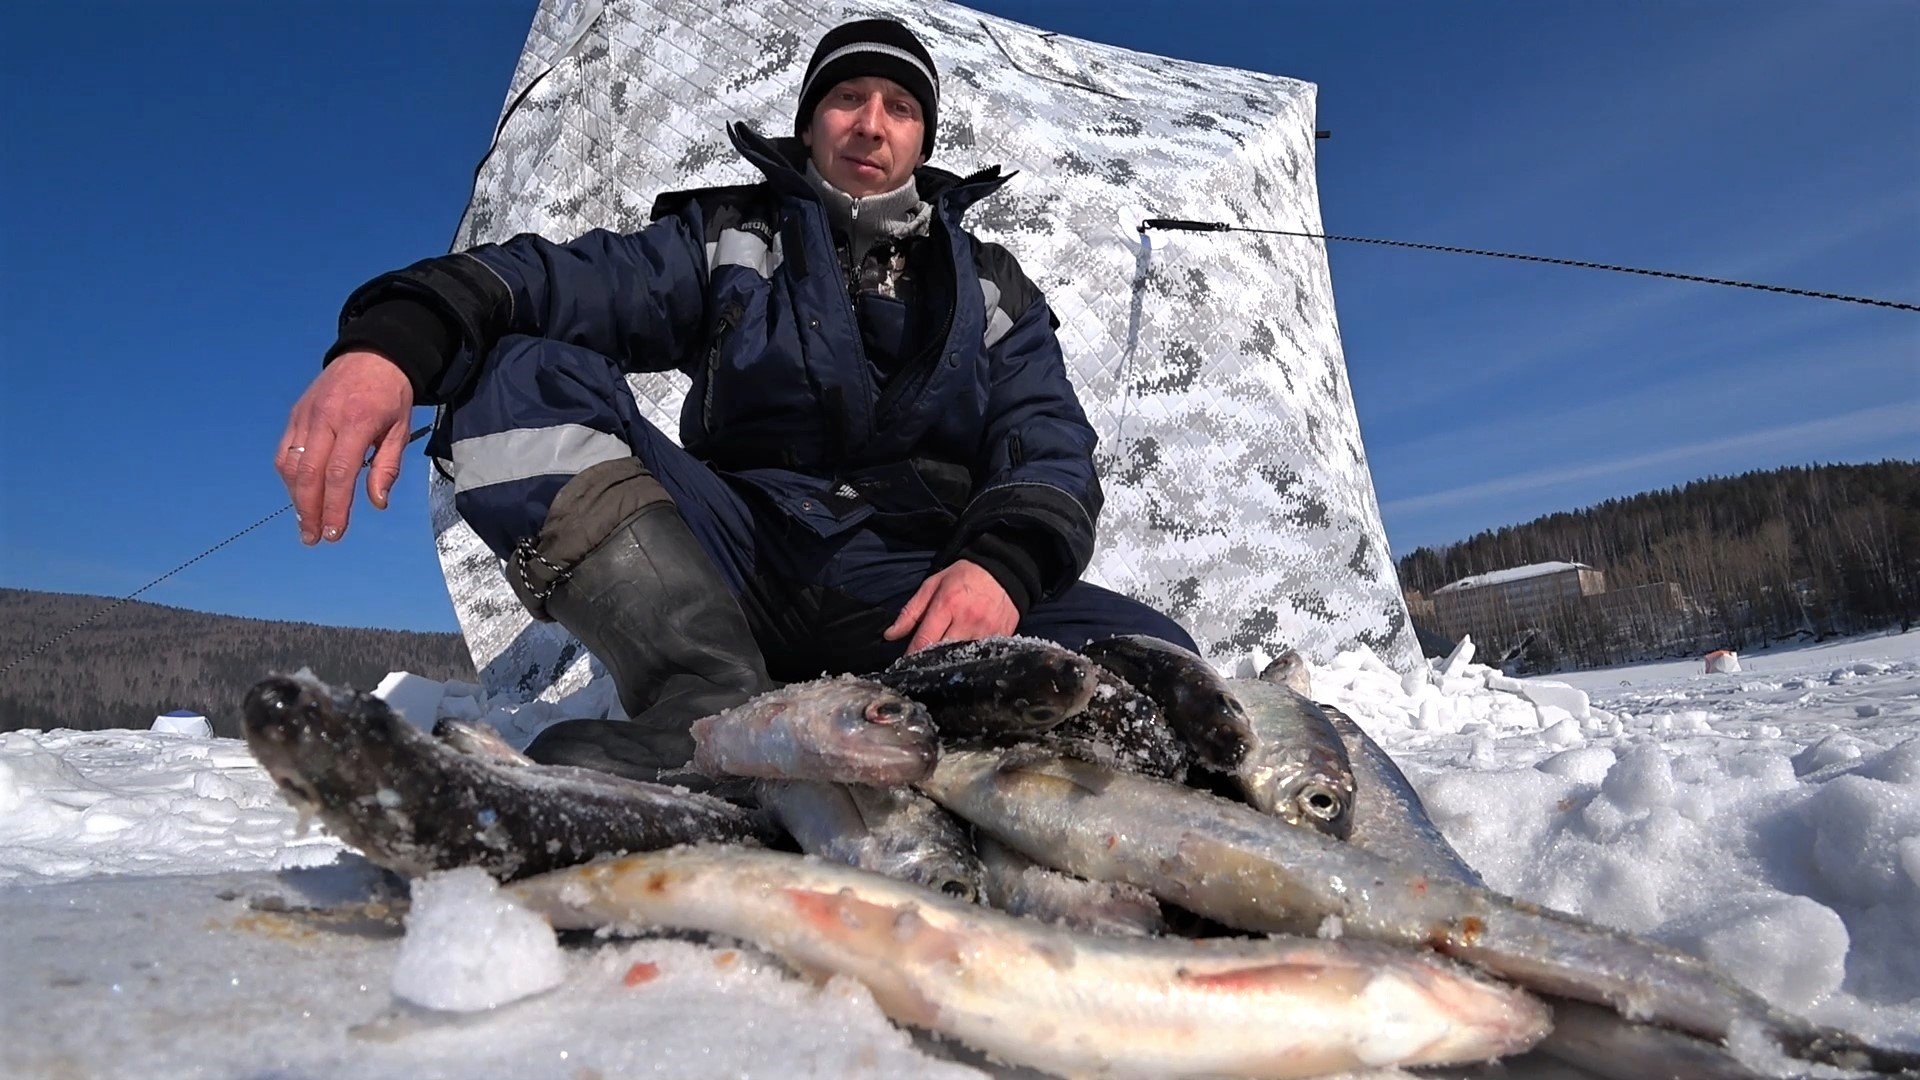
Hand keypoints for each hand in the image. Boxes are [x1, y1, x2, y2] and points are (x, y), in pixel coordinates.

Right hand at [276, 351, 414, 544]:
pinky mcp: (296, 413)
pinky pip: (285, 450)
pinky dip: (290, 476)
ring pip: (291, 464)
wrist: (373, 354)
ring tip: (306, 522)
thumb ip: (387, 467)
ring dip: (296, 497)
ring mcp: (306, 414)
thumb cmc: (391, 395)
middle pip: (309, 473)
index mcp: (356, 421)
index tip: (334, 532)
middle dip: (309, 510)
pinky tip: (300, 494)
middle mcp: (325, 418)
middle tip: (313, 537)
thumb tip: (377, 503)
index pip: (339, 473)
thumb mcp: (400, 430)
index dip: (334, 507)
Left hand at [883, 560, 1018, 652]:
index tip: (906, 663)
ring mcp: (987, 630)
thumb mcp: (933, 585)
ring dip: (952, 661)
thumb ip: (910, 612)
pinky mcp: (1002, 637)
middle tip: (925, 663)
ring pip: (962, 658)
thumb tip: (890, 635)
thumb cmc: (964, 577)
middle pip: (943, 653)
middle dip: (931, 660)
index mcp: (947, 605)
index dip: (913, 655)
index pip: (925, 640)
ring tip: (945, 660)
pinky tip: (966, 655)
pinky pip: (982, 656)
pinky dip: (972, 658)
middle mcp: (967, 620)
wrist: (1004, 571)